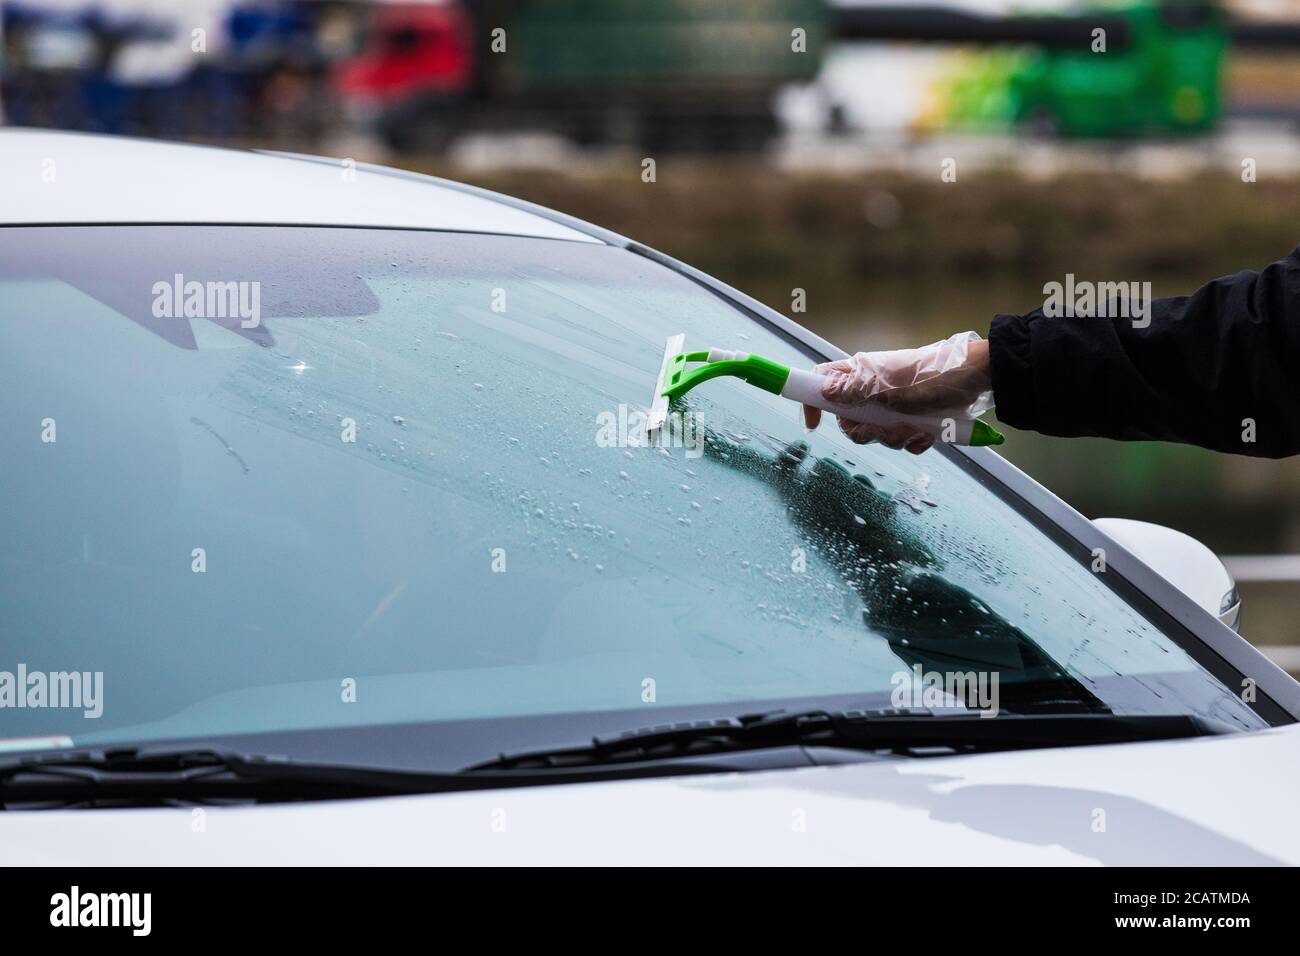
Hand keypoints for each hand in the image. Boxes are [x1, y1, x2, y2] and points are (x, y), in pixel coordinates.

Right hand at [802, 333, 992, 453]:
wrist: (975, 379)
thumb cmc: (930, 375)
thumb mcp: (888, 386)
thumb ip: (854, 390)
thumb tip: (824, 391)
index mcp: (861, 374)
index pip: (823, 383)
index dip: (813, 402)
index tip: (814, 425)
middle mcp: (872, 391)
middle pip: (850, 421)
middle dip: (865, 432)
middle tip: (880, 430)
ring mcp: (892, 407)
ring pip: (877, 434)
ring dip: (894, 438)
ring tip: (914, 430)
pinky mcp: (912, 420)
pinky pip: (902, 440)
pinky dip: (913, 442)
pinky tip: (926, 435)